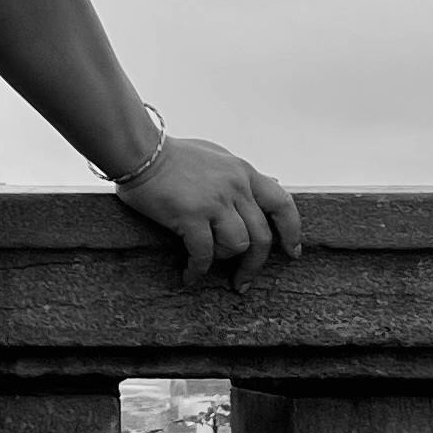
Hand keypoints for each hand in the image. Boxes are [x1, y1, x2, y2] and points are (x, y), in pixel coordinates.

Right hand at [118, 137, 301, 291]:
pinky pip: (204, 254)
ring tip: (206, 262)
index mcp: (244, 172)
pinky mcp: (191, 215)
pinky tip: (188, 276)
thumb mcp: (216, 157)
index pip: (282, 204)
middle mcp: (236, 187)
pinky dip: (197, 270)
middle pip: (262, 236)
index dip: (291, 231)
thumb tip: (268, 185)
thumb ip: (239, 175)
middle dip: (255, 265)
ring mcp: (215, 201)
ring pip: (238, 245)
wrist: (140, 151)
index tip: (292, 251)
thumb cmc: (171, 155)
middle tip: (243, 281)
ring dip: (223, 259)